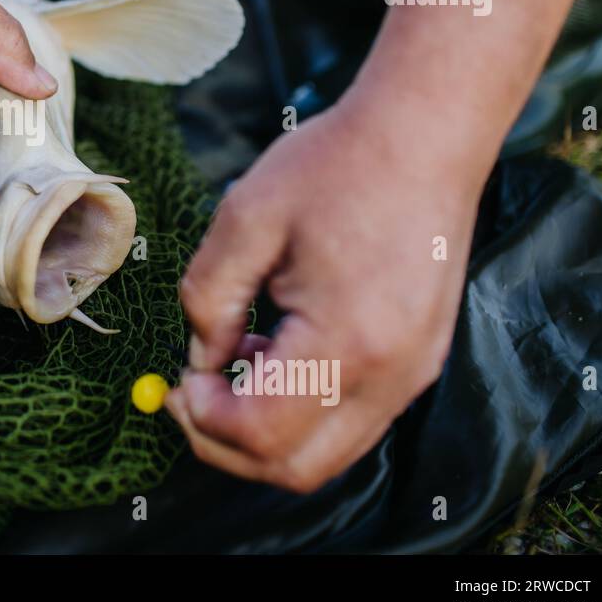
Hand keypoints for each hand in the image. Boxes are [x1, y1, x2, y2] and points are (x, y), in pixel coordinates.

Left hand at [167, 93, 488, 491]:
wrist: (425, 133)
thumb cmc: (337, 164)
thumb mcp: (245, 219)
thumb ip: (208, 300)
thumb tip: (201, 359)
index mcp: (348, 341)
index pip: (261, 433)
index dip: (204, 419)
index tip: (176, 380)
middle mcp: (393, 375)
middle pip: (297, 467)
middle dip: (227, 444)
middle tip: (189, 392)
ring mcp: (414, 374)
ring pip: (327, 454)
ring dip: (265, 429)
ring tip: (237, 354)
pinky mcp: (419, 362)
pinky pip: (351, 420)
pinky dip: (301, 408)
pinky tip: (275, 346)